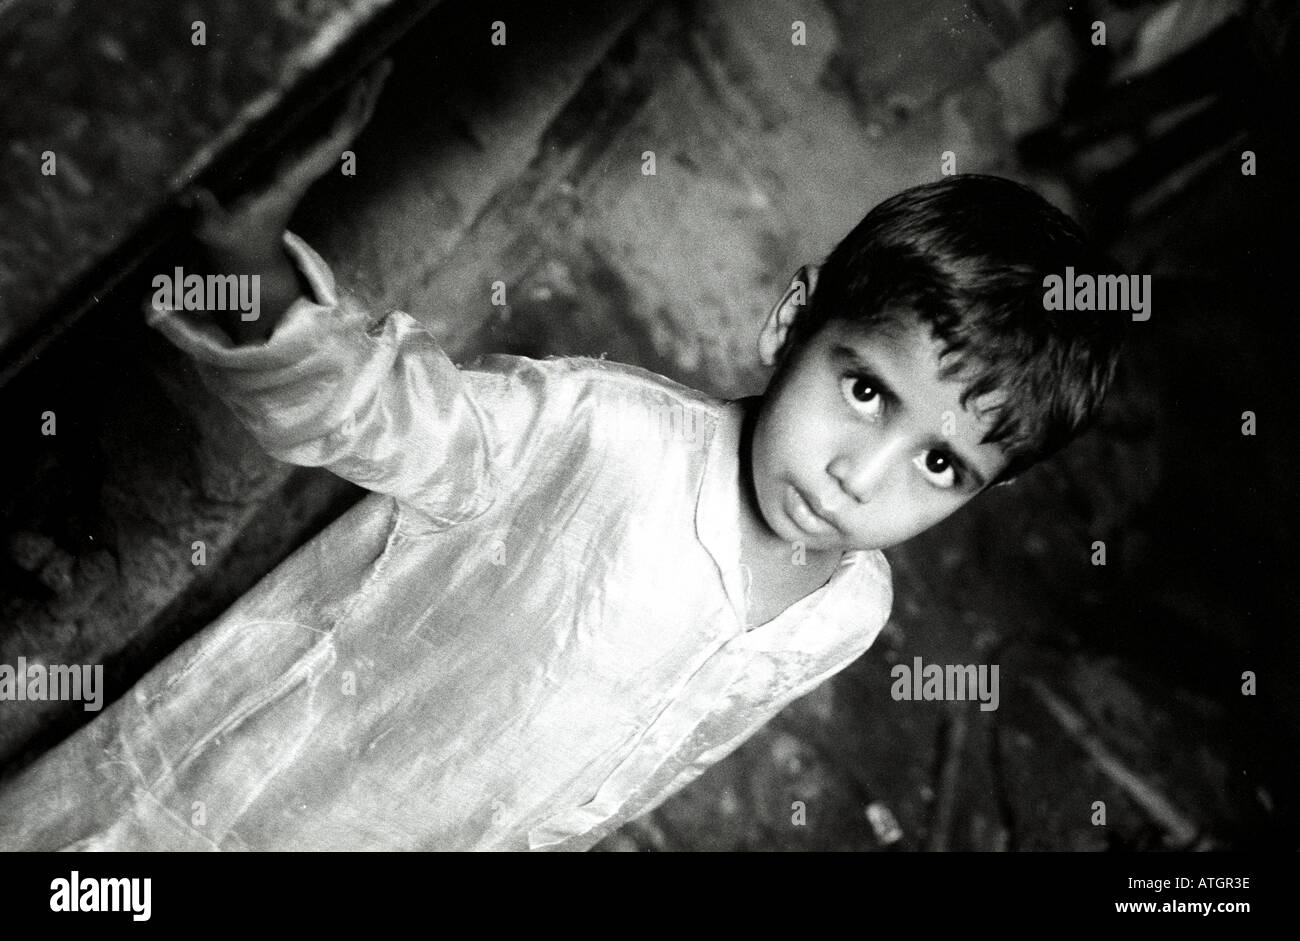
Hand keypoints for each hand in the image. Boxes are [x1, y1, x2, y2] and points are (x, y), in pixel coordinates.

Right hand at [186, 58, 392, 265]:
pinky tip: (355, 87)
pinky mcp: (298, 161)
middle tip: (386, 64)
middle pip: (348, 131)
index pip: (328, 145)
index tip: (357, 89)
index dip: (344, 118)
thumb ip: (206, 215)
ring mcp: (306, 163)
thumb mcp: (213, 230)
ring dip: (363, 100)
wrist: (248, 256)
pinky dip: (345, 108)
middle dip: (366, 100)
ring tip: (382, 66)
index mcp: (293, 178)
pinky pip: (332, 131)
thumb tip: (195, 197)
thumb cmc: (229, 238)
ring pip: (345, 129)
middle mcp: (307, 168)